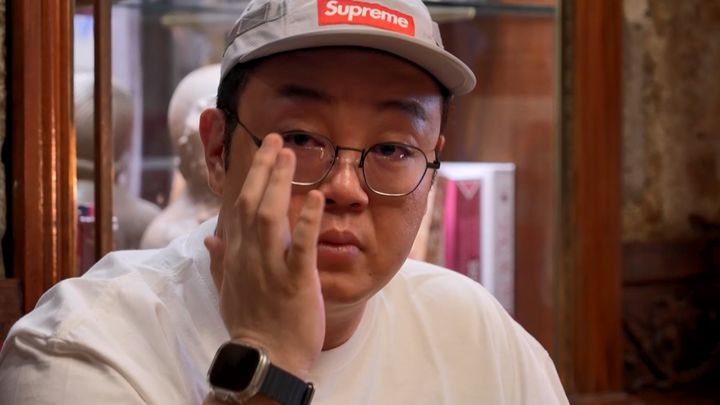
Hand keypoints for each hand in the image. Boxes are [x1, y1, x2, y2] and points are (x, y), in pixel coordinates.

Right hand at [205, 134, 324, 378]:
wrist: (266, 358)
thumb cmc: (250, 324)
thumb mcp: (227, 290)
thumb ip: (219, 260)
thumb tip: (210, 235)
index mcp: (235, 255)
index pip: (238, 207)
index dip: (249, 177)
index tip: (260, 152)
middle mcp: (249, 256)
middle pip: (252, 202)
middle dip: (263, 168)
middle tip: (276, 139)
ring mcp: (271, 267)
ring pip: (270, 216)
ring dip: (279, 182)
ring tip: (289, 153)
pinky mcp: (295, 280)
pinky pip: (301, 246)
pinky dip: (308, 220)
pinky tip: (316, 196)